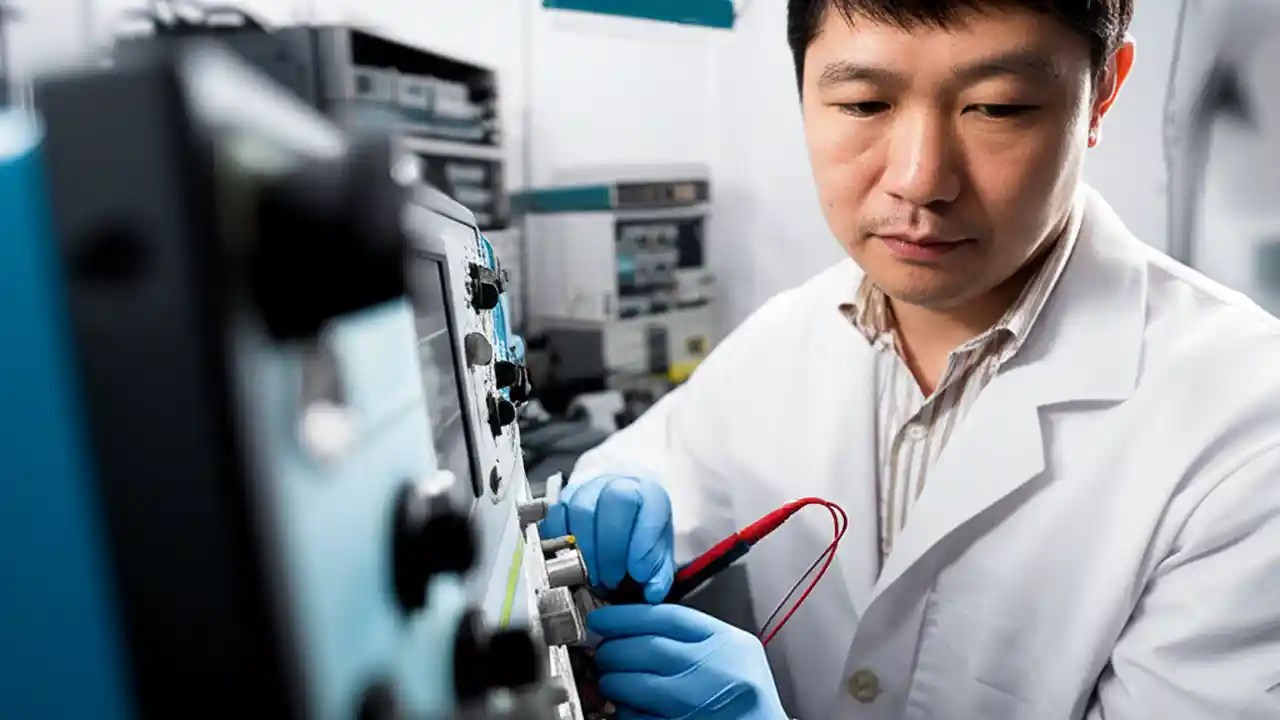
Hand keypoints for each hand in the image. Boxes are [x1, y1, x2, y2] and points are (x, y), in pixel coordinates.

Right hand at [539, 475, 674, 602]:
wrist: (621, 508)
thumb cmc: (638, 531)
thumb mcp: (658, 551)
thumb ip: (658, 573)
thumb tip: (652, 591)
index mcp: (650, 494)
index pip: (648, 511)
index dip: (643, 548)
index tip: (640, 575)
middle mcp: (618, 484)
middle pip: (613, 504)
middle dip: (611, 551)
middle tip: (612, 580)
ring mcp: (588, 489)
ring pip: (581, 510)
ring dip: (586, 550)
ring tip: (594, 575)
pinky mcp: (563, 499)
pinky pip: (556, 516)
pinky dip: (561, 541)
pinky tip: (573, 559)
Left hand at [589, 604, 786, 719]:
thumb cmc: (748, 696)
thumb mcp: (734, 652)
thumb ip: (693, 637)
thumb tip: (635, 628)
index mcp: (727, 643)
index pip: (665, 618)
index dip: (625, 616)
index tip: (601, 620)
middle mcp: (714, 671)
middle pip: (647, 649)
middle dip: (612, 650)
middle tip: (602, 653)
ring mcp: (699, 704)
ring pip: (636, 685)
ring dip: (612, 682)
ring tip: (609, 680)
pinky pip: (639, 719)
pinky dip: (623, 712)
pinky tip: (623, 707)